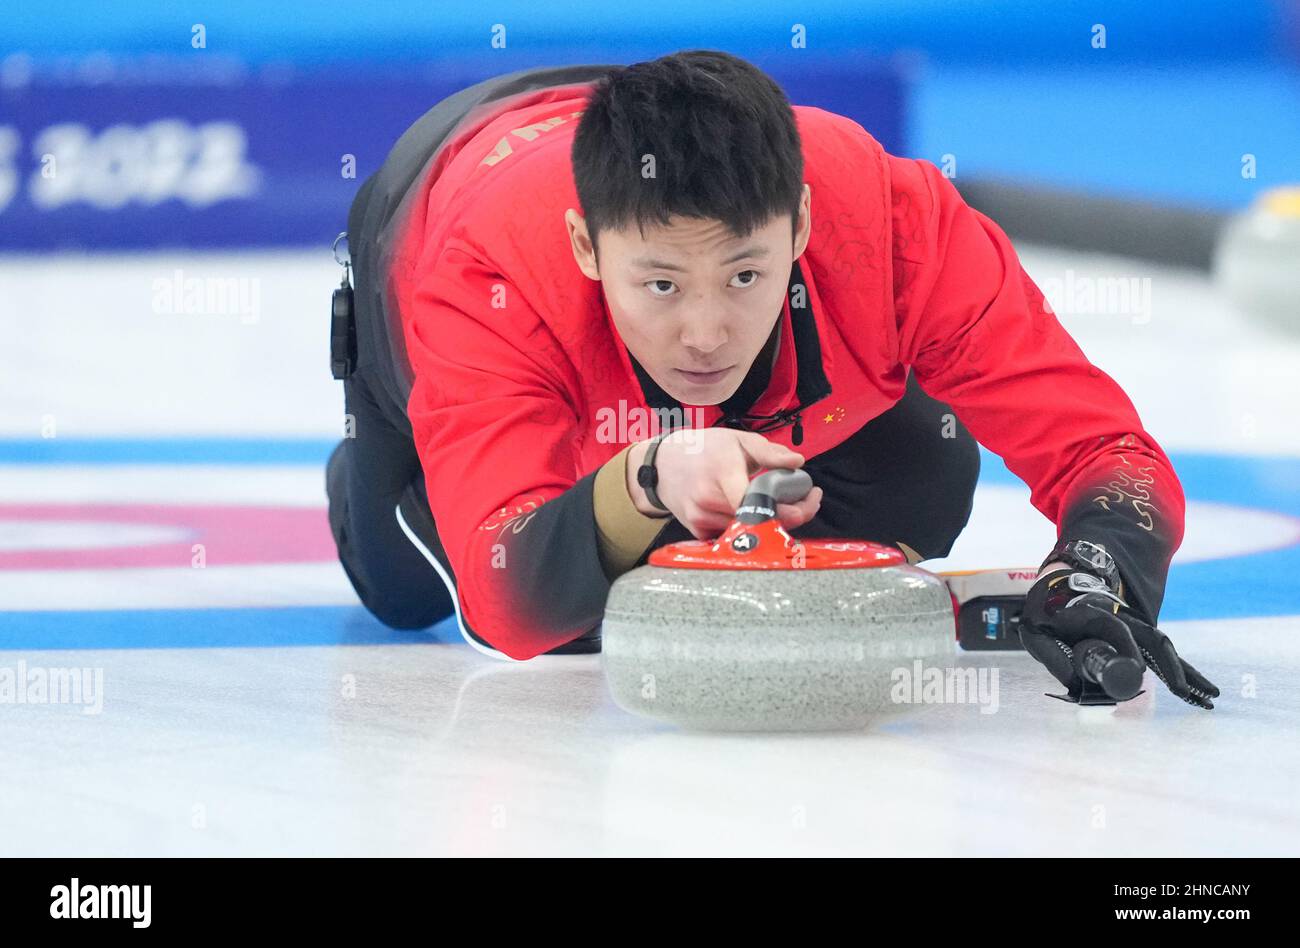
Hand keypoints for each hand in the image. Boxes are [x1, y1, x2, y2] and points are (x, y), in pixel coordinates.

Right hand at [626, 428, 822, 538]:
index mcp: (722, 473)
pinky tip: (757, 511)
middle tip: (807, 499)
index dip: (791, 506)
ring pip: (752, 530)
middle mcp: (709, 501)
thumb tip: (798, 462)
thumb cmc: (703, 449)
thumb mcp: (736, 439)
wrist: (661, 467)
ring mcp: (701, 520)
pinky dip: (753, 526)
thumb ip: (769, 452)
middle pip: (762, 520)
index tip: (811, 495)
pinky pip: (736, 535)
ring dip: (773, 519)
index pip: (760, 502)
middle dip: (792, 512)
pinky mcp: (699, 533)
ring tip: (782, 500)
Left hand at [1019, 566, 1219, 708]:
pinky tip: (1196, 692)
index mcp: (1095, 613)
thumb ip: (1053, 658)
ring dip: (1186, 673)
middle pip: (1155, 641)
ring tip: (1208, 697)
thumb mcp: (1036, 631)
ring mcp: (1132, 627)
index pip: (1119, 630)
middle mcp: (1121, 619)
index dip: (1128, 650)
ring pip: (1164, 649)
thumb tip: (1078, 688)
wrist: (1058, 587)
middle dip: (1174, 668)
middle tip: (1188, 694)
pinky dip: (1180, 672)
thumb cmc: (1045, 611)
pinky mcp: (1136, 637)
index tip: (1139, 673)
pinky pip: (1161, 655)